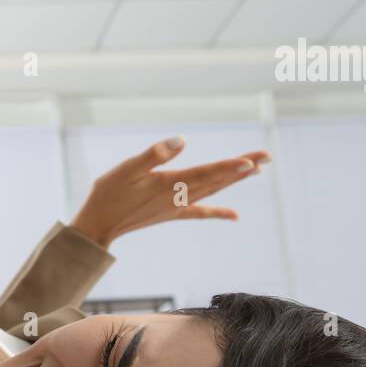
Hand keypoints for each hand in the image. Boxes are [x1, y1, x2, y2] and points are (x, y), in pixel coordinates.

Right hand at [70, 136, 271, 247]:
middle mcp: (179, 197)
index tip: (252, 161)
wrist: (98, 226)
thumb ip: (155, 154)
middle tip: (267, 157)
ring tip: (256, 171)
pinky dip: (218, 211)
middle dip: (243, 169)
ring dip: (234, 181)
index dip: (230, 167)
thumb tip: (182, 140)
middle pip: (217, 180)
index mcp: (169, 184)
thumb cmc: (108, 194)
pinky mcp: (171, 214)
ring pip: (213, 191)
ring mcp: (176, 207)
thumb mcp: (127, 169)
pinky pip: (201, 212)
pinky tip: (234, 215)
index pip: (206, 173)